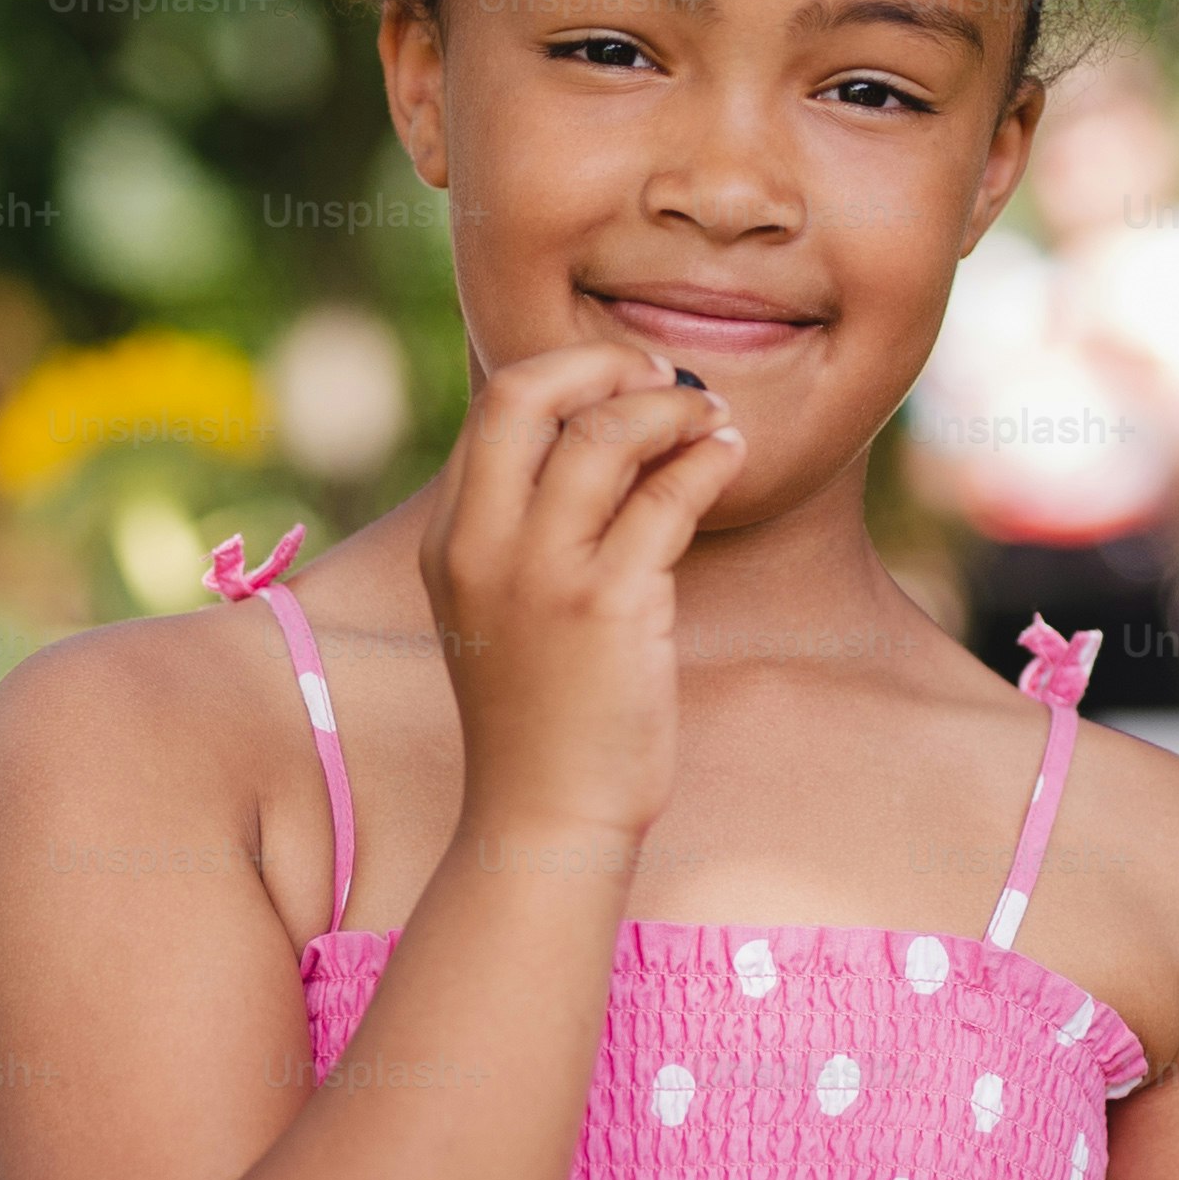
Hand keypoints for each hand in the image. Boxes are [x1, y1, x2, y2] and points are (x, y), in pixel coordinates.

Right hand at [417, 344, 740, 851]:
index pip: (495, 408)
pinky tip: (727, 460)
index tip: (625, 381)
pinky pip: (666, 497)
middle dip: (607, 363)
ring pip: (605, 435)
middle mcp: (483, 544)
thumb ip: (525, 528)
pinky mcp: (606, 605)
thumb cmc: (540, 716)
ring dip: (674, 409)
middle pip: (528, 395)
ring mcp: (541, 573)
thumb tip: (601, 438)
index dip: (569, 373)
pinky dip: (706, 462)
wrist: (545, 816)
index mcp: (451, 539)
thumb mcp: (501, 608)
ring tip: (714, 419)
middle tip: (668, 378)